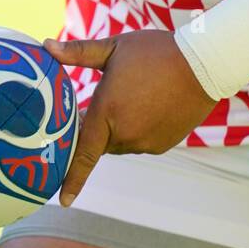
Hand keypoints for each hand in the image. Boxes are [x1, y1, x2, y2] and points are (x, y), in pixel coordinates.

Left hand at [42, 29, 215, 206]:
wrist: (202, 65)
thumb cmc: (155, 52)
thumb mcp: (114, 48)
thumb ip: (78, 52)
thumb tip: (46, 47)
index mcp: (107, 111)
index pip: (83, 154)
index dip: (71, 179)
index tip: (63, 200)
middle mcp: (125, 133)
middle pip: (100, 143)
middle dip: (97, 128)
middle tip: (105, 101)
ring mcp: (145, 142)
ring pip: (121, 143)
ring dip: (119, 129)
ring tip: (133, 97)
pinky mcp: (162, 145)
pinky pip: (140, 143)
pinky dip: (139, 130)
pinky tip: (149, 106)